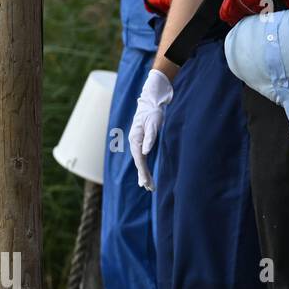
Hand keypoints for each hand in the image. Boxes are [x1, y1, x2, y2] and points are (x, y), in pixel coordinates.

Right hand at [129, 70, 173, 191]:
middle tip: (150, 188)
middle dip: (144, 176)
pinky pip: (142, 156)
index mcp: (135, 139)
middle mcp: (134, 141)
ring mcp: (138, 141)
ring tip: (148, 186)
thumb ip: (150, 137)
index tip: (147, 183)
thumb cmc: (154, 111)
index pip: (139, 159)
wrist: (152, 100)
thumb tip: (145, 152)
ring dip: (144, 173)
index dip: (143, 172)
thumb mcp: (154, 123)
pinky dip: (144, 165)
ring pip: (140, 160)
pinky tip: (146, 172)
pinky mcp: (142, 140)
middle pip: (139, 162)